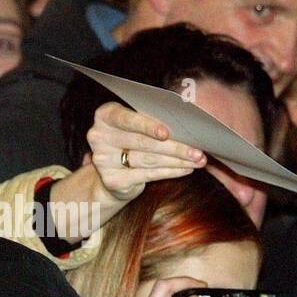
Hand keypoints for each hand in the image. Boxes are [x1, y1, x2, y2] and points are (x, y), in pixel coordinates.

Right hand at [87, 102, 205, 203]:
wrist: (113, 172)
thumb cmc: (132, 141)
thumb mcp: (137, 126)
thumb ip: (153, 123)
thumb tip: (188, 127)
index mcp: (105, 116)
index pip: (126, 119)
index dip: (146, 126)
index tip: (166, 133)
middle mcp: (99, 137)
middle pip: (142, 142)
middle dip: (174, 147)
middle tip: (197, 151)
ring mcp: (104, 160)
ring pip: (148, 160)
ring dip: (177, 161)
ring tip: (197, 160)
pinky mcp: (113, 180)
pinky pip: (148, 175)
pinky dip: (171, 172)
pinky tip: (186, 169)